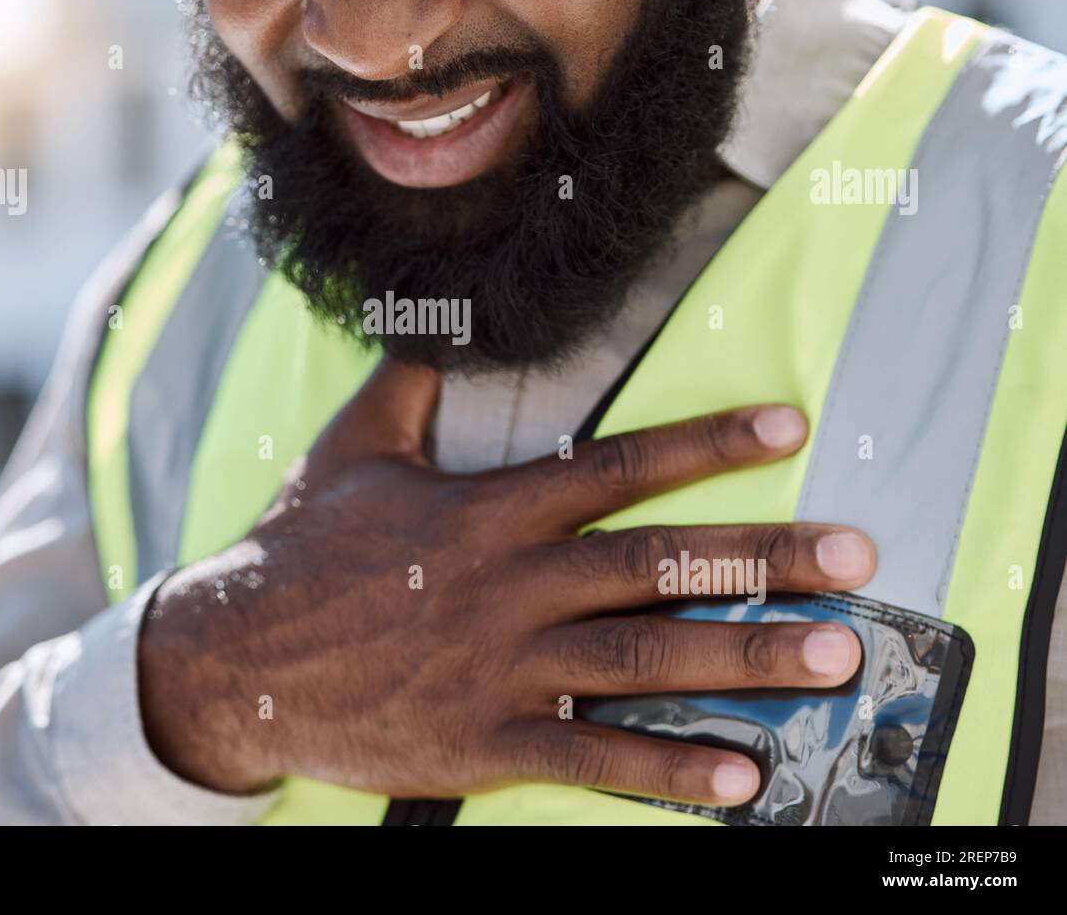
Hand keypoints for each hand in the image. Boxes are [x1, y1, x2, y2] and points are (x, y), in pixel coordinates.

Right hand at [138, 359, 875, 806]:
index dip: (707, 442)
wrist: (234, 657)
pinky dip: (668, 769)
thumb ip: (411, 379)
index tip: (786, 427)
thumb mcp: (352, 448)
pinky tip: (739, 778)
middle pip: (657, 563)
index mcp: (487, 510)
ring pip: (642, 658)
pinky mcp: (484, 739)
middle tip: (857, 559)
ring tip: (833, 660)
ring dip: (746, 659)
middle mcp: (509, 583)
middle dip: (764, 558)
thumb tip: (441, 313)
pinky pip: (591, 756)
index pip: (617, 466)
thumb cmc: (300, 548)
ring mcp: (500, 666)